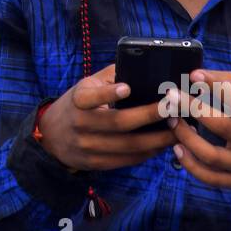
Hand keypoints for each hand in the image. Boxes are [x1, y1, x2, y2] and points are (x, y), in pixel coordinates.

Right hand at [38, 64, 176, 171]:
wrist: (51, 136)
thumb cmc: (78, 104)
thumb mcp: (87, 85)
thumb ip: (111, 77)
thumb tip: (145, 67)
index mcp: (78, 100)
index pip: (90, 97)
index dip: (108, 94)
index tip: (128, 88)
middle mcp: (81, 124)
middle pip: (119, 123)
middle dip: (150, 115)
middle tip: (175, 109)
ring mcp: (88, 146)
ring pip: (129, 146)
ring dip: (157, 139)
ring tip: (179, 130)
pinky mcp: (95, 163)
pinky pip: (127, 160)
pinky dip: (148, 152)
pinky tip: (163, 144)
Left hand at [164, 68, 230, 189]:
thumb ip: (225, 81)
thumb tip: (194, 76)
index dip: (216, 85)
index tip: (192, 76)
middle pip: (222, 126)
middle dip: (193, 109)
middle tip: (172, 97)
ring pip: (211, 155)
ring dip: (186, 137)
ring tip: (173, 121)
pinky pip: (209, 177)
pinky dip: (189, 163)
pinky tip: (177, 147)